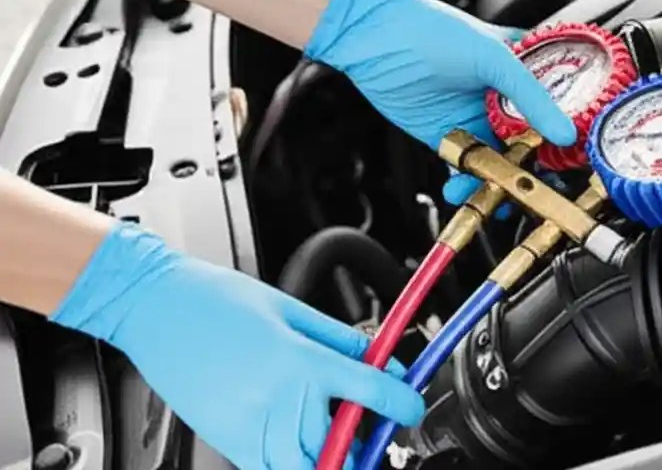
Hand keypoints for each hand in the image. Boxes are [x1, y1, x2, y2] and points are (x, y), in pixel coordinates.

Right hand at [50, 223, 424, 469]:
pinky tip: (301, 440)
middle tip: (373, 428)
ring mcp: (251, 428)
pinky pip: (270, 469)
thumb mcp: (294, 311)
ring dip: (331, 460)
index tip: (411, 408)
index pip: (373, 395)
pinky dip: (294, 463)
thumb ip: (345, 340)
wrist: (155, 308)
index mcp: (303, 362)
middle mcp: (280, 402)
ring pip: (308, 469)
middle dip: (367, 445)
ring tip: (338, 439)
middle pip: (343, 449)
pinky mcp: (227, 442)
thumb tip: (384, 359)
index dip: (404, 405)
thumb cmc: (218, 301)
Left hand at [303, 0, 574, 204]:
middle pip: (530, 141)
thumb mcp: (493, 59)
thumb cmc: (431, 28)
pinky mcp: (446, 136)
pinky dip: (467, 183)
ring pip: (498, 158)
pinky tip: (464, 188)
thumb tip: (563, 130)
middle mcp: (501, 96)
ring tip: (498, 194)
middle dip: (535, 167)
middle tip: (539, 189)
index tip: (573, 160)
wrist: (372, 35)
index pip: (557, 107)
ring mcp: (473, 116)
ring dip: (499, 180)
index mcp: (521, 68)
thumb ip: (531, 98)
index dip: (566, 135)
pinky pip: (465, 166)